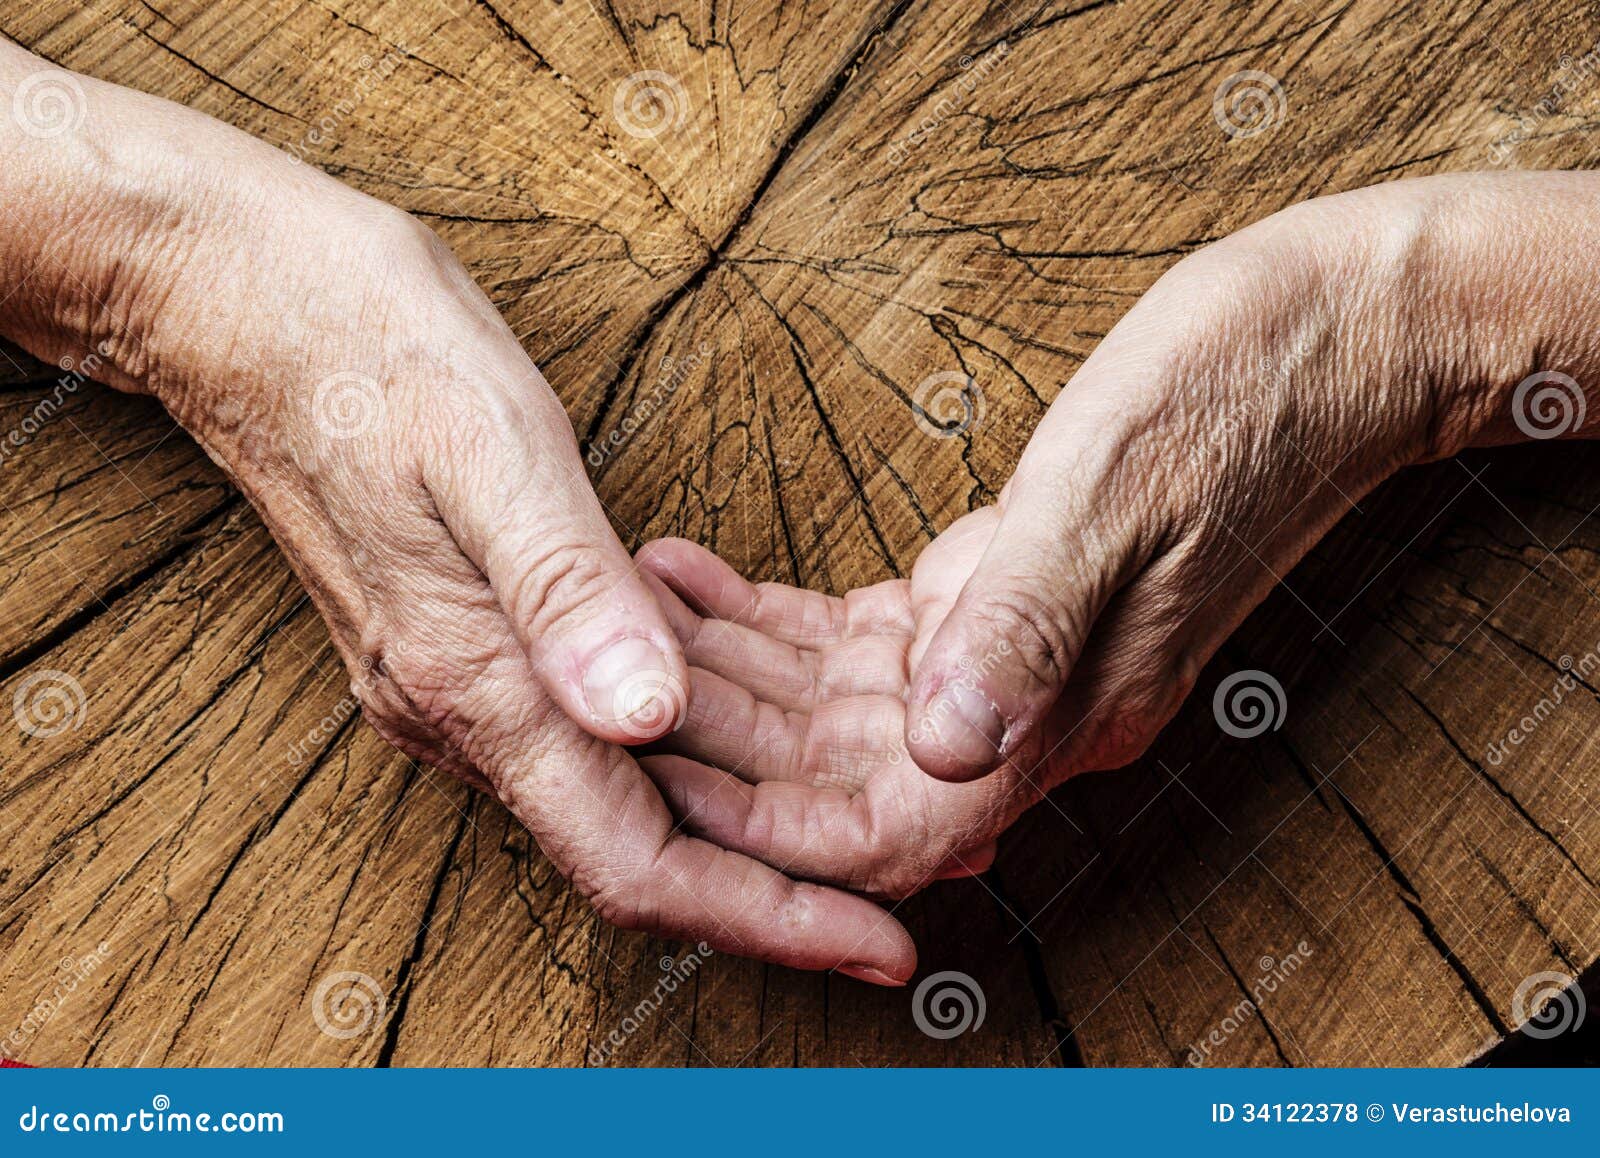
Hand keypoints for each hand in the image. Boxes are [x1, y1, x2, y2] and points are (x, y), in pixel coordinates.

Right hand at [0, 42, 913, 976]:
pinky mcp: (476, 639)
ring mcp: (465, 678)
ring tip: (859, 803)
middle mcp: (465, 708)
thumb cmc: (366, 351)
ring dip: (741, 814)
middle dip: (776, 882)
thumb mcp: (487, 445)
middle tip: (904, 879)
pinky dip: (684, 733)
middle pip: (640, 848)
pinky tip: (754, 703)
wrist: (250, 309)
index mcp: (475, 680)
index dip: (764, 916)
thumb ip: (564, 587)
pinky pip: (595, 719)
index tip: (874, 941)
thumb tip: (643, 714)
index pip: (633, 860)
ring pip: (623, 789)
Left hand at [636, 172, 1599, 893]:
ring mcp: (1013, 649)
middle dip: (712, 737)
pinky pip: (860, 636)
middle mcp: (1031, 701)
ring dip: (725, 672)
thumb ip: (1022, 628)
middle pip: (837, 769)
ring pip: (834, 704)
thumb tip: (941, 751)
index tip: (655, 785)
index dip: (763, 825)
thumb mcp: (1113, 499)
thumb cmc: (1242, 399)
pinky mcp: (997, 587)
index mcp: (1066, 708)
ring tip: (622, 619)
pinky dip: (773, 615)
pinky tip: (702, 577)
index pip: (891, 824)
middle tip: (598, 684)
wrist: (1337, 339)